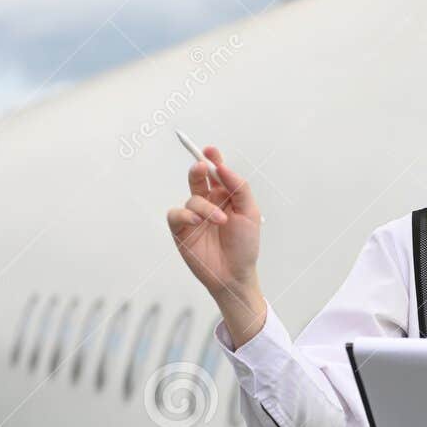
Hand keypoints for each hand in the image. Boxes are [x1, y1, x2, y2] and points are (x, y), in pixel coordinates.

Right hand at [166, 145, 265, 340]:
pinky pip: (176, 214)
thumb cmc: (245, 245)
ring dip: (205, 207)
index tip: (210, 151)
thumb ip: (239, 188)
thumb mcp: (250, 213)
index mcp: (226, 196)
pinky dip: (186, 215)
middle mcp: (208, 203)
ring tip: (220, 221)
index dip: (212, 159)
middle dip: (199, 169)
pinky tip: (197, 222)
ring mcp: (194, 216)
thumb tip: (222, 168)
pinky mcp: (181, 231)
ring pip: (192, 197)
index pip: (216, 172)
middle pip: (198, 178)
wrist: (234, 275)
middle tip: (203, 167)